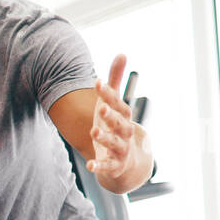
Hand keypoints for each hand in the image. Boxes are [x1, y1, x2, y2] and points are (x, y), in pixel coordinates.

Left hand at [86, 54, 137, 179]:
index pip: (118, 104)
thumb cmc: (117, 126)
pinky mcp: (114, 165)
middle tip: (100, 108)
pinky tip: (90, 165)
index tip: (97, 82)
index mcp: (124, 117)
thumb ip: (115, 82)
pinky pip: (107, 166)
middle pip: (119, 123)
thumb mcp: (114, 105)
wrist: (129, 161)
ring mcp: (120, 149)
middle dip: (110, 116)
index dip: (108, 93)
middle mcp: (125, 132)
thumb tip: (122, 53)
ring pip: (114, 143)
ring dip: (105, 138)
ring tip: (93, 132)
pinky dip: (99, 166)